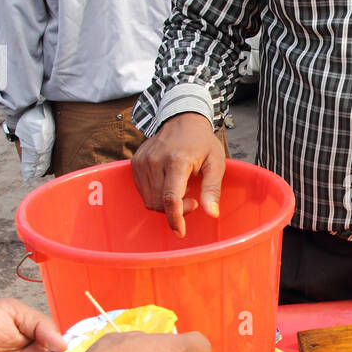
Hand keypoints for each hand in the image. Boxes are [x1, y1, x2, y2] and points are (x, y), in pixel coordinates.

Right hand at [132, 113, 224, 238]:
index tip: (180, 232)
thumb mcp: (216, 163)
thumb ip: (213, 189)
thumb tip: (212, 214)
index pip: (170, 197)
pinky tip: (169, 183)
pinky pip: (143, 192)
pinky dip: (157, 195)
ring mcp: (142, 162)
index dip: (175, 218)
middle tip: (193, 199)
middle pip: (159, 203)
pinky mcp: (135, 163)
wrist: (182, 120)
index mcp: (176, 160)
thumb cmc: (202, 142)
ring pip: (149, 200)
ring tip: (182, 188)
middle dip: (176, 210)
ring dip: (166, 204)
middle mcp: (154, 161)